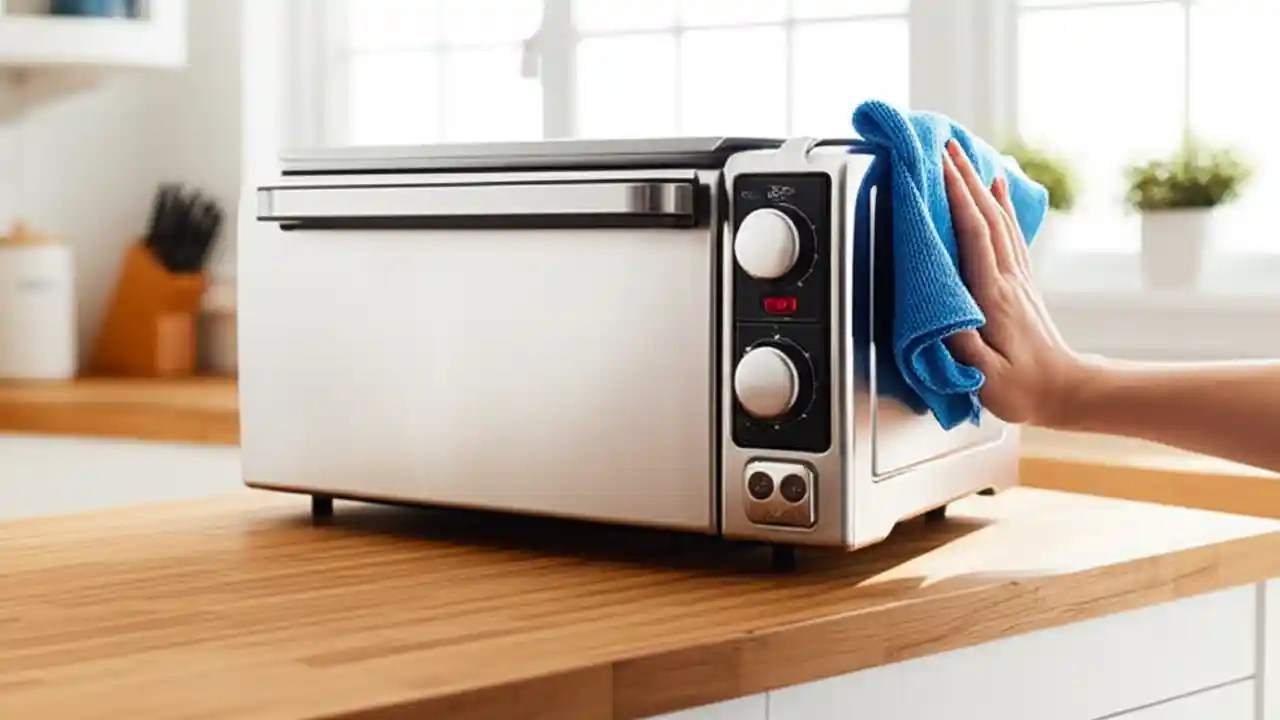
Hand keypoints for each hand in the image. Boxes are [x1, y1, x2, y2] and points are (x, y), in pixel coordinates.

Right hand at [941, 139, 1087, 426]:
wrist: (1066, 393)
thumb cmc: (1023, 390)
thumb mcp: (985, 377)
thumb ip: (961, 344)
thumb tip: (940, 314)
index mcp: (994, 297)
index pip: (974, 236)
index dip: (956, 199)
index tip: (938, 169)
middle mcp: (1009, 280)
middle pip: (987, 216)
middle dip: (964, 178)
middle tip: (945, 147)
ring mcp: (1018, 279)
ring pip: (999, 218)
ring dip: (979, 184)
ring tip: (965, 156)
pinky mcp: (1021, 284)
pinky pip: (1009, 231)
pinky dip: (1000, 203)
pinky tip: (996, 188)